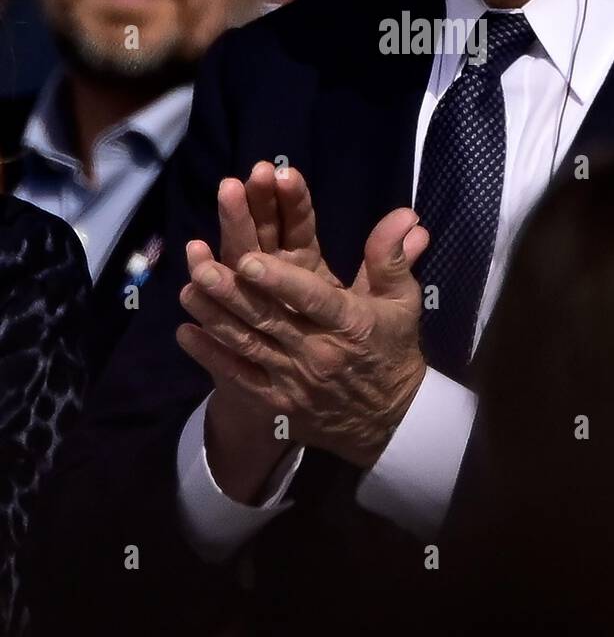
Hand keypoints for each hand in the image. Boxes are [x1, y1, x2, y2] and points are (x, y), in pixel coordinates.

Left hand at [177, 166, 429, 498]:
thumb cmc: (392, 349)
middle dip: (232, 292)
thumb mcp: (403, 301)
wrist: (390, 421)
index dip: (279, 280)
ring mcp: (294, 379)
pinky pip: (240, 376)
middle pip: (269, 319)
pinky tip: (186, 333)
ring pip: (248, 344)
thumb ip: (392, 257)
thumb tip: (405, 216)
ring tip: (187, 288)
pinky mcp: (277, 401)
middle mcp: (319, 352)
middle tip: (201, 265)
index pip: (312, 299)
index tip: (248, 258)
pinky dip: (211, 356)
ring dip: (214, 317)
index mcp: (351, 324)